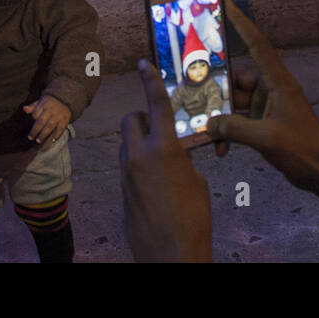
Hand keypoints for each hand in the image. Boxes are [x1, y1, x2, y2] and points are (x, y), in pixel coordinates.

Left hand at [23, 95, 70, 145]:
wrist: (64, 99)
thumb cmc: (49, 102)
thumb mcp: (40, 101)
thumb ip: (32, 107)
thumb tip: (24, 109)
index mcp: (44, 104)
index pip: (36, 113)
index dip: (33, 118)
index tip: (30, 123)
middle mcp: (51, 110)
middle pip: (41, 121)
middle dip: (35, 130)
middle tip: (30, 138)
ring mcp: (58, 115)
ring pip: (50, 126)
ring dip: (44, 134)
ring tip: (38, 141)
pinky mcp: (65, 120)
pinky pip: (61, 128)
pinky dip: (57, 135)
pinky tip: (52, 141)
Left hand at [120, 59, 211, 261]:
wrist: (171, 254)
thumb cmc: (194, 219)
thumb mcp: (196, 181)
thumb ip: (182, 160)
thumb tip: (173, 157)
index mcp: (164, 148)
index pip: (156, 104)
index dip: (150, 80)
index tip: (143, 63)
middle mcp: (139, 156)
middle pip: (130, 120)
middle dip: (141, 118)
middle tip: (158, 128)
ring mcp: (126, 174)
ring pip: (126, 144)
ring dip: (139, 142)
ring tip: (161, 160)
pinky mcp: (121, 191)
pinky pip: (126, 167)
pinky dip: (138, 165)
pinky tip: (156, 184)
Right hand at [206, 0, 318, 235]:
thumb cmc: (303, 149)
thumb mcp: (266, 139)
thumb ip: (235, 129)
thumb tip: (209, 123)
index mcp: (278, 82)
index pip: (257, 44)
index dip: (241, 23)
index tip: (225, 4)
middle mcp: (271, 89)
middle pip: (236, 78)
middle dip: (216, 88)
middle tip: (192, 91)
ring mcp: (267, 107)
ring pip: (234, 102)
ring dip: (220, 116)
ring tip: (205, 129)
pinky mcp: (264, 124)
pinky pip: (239, 121)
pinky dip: (229, 132)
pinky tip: (221, 148)